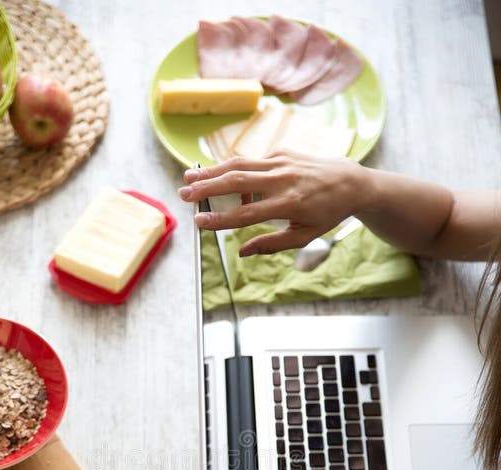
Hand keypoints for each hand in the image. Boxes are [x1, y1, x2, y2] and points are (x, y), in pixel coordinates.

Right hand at [178, 151, 364, 254]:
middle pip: (238, 182)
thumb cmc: (326, 214)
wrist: (350, 181)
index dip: (221, 219)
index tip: (200, 222)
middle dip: (207, 187)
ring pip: (239, 164)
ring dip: (212, 171)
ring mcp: (282, 162)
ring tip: (189, 178)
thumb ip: (271, 245)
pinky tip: (217, 179)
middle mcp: (284, 180)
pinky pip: (250, 162)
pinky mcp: (280, 153)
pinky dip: (231, 170)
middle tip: (183, 194)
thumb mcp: (304, 237)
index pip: (248, 213)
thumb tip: (242, 252)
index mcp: (290, 205)